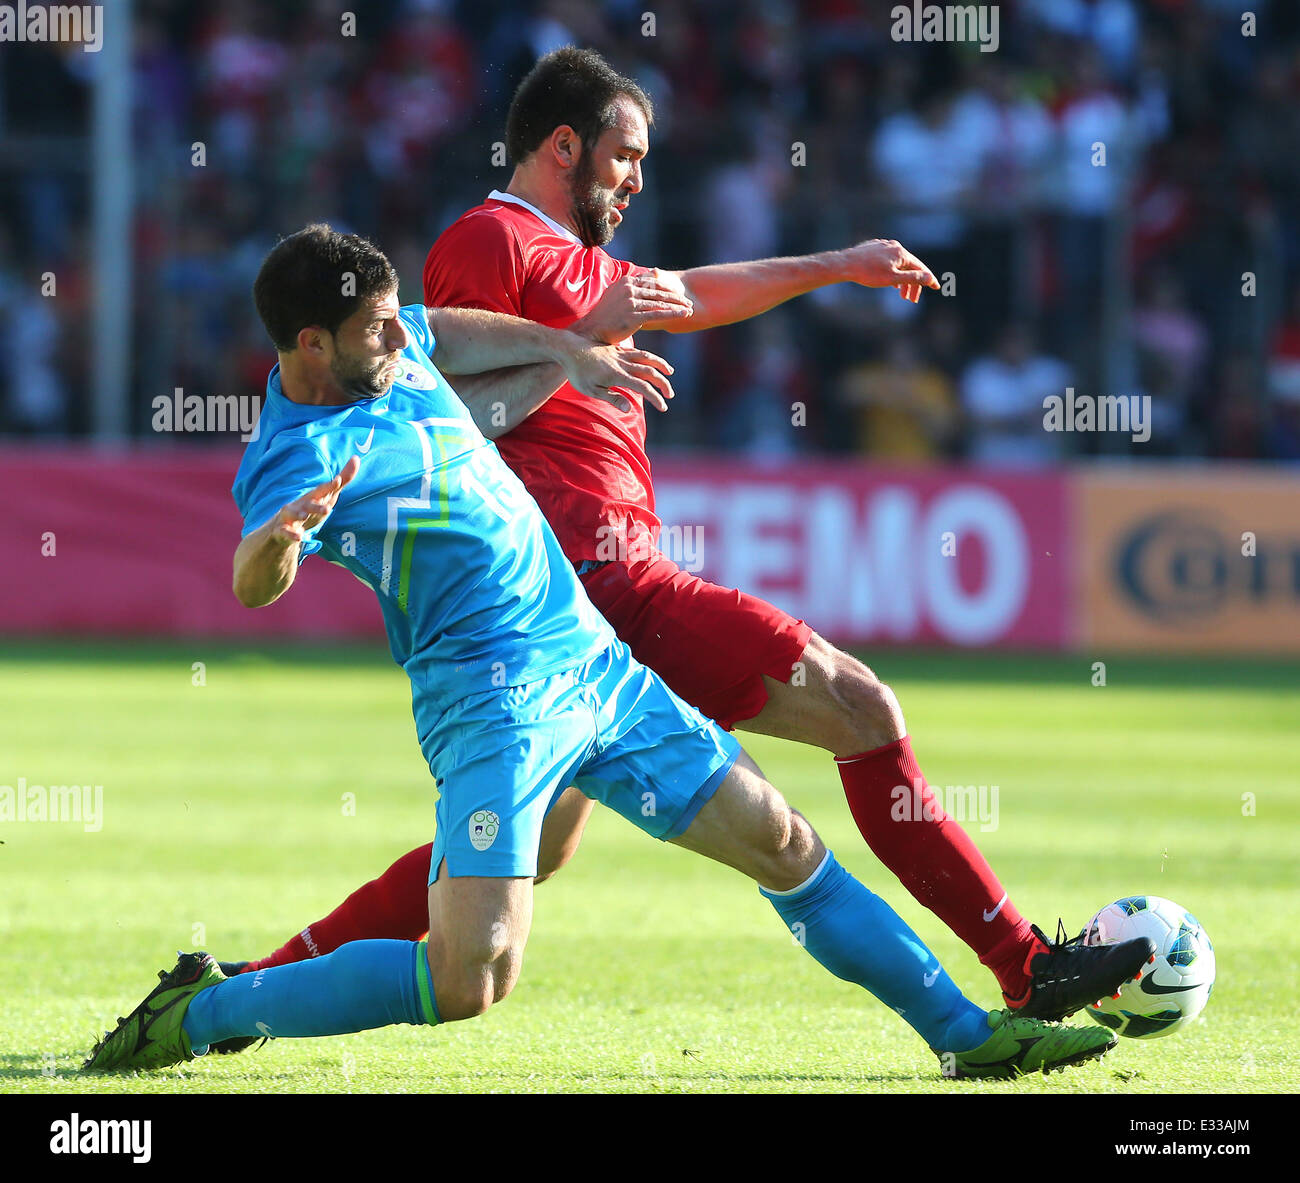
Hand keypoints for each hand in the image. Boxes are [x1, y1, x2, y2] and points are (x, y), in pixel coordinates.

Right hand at [269, 456, 359, 546]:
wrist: (282, 526)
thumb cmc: (310, 507)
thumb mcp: (328, 496)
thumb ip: (343, 480)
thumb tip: (357, 458)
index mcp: (313, 497)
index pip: (322, 490)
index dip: (330, 486)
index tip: (338, 481)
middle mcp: (301, 504)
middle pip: (309, 504)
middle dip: (317, 506)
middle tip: (328, 509)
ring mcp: (291, 516)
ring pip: (293, 514)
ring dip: (298, 515)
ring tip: (304, 516)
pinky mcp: (283, 530)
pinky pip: (286, 532)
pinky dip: (291, 534)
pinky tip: (298, 537)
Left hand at [560, 341, 675, 412]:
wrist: (569, 348)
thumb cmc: (577, 373)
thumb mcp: (591, 390)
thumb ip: (612, 398)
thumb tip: (629, 409)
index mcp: (616, 375)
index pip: (643, 387)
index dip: (656, 398)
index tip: (663, 407)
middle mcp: (622, 363)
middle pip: (649, 372)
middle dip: (663, 384)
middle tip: (669, 395)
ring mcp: (620, 355)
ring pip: (647, 358)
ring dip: (661, 365)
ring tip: (670, 373)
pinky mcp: (617, 350)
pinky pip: (637, 352)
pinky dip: (649, 357)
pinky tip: (651, 361)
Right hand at [571, 269, 693, 343]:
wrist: (593, 331)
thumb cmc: (606, 317)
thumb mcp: (616, 295)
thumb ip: (630, 286)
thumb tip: (646, 277)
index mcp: (625, 281)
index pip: (652, 282)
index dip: (667, 288)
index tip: (679, 294)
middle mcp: (628, 288)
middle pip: (659, 291)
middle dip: (676, 297)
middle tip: (689, 302)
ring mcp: (631, 302)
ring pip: (661, 302)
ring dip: (678, 306)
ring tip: (689, 309)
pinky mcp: (633, 316)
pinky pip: (658, 313)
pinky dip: (673, 313)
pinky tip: (684, 315)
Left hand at [841, 239, 938, 304]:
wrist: (845, 264)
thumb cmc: (867, 273)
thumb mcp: (892, 279)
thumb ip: (912, 279)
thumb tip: (929, 278)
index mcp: (901, 253)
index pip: (920, 267)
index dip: (928, 279)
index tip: (936, 287)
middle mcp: (894, 246)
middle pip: (909, 266)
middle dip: (912, 284)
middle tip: (910, 300)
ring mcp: (884, 245)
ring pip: (898, 263)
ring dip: (901, 279)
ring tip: (900, 294)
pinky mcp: (874, 247)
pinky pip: (889, 260)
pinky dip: (892, 272)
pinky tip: (889, 281)